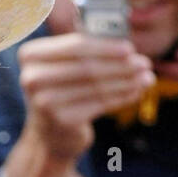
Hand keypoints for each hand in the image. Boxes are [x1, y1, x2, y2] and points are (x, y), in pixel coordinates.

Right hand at [16, 33, 155, 163]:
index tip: (130, 48)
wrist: (49, 134)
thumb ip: (86, 48)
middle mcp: (31, 78)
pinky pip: (99, 104)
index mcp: (31, 55)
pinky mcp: (61, 121)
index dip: (106, 47)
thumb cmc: (62, 90)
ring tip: (146, 78)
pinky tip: (136, 91)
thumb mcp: (64, 64)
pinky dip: (122, 97)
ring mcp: (44, 102)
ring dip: (127, 81)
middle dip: (120, 65)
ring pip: (96, 86)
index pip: (75, 46)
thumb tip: (125, 41)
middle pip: (87, 67)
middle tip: (144, 64)